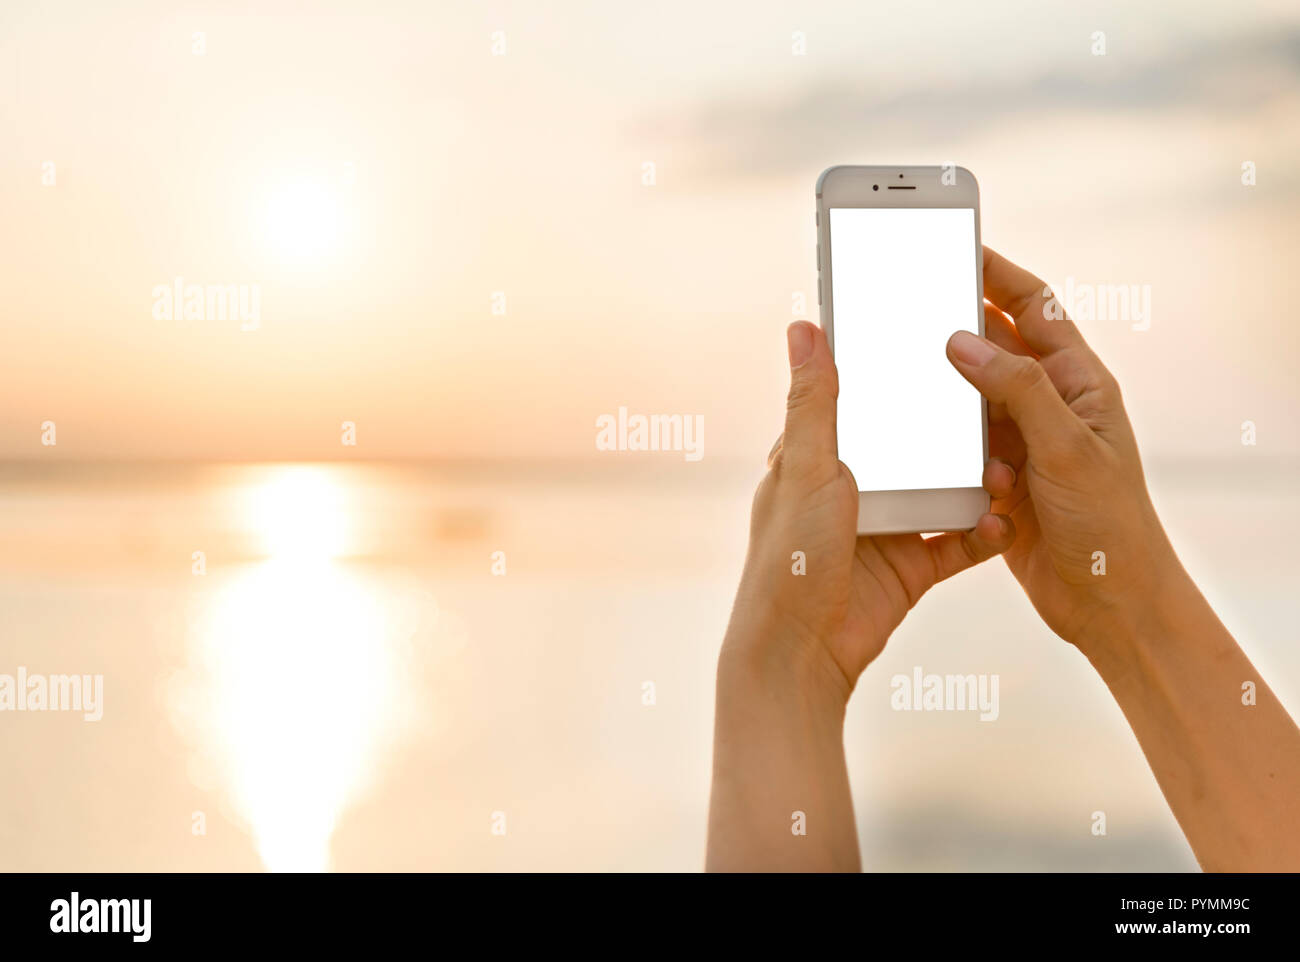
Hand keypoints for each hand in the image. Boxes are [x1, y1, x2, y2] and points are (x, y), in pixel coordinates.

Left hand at [722, 320, 1014, 700]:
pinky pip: (958, 543)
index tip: (935, 344)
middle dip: (950, 427)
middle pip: (910, 445)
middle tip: (995, 398)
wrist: (803, 654)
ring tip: (1011, 463)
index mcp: (815, 460)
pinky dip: (984, 532)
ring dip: (977, 479)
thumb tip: (803, 326)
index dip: (889, 374)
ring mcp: (884, 529)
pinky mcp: (911, 568)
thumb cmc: (791, 560)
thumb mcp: (806, 468)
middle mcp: (851, 490)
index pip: (855, 402)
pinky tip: (1008, 521)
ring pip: (942, 490)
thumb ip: (814, 401)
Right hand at [945, 247, 1180, 654]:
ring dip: (946, 400)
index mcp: (1078, 384)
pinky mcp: (999, 481)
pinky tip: (927, 451)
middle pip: (993, 350)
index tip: (959, 250)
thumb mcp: (1067, 448)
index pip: (1036, 309)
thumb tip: (963, 340)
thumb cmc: (1110, 524)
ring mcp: (1022, 443)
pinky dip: (945, 448)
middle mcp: (1049, 407)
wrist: (1109, 603)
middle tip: (907, 312)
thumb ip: (1018, 389)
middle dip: (955, 332)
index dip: (1000, 276)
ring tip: (908, 384)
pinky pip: (960, 449)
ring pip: (969, 401)